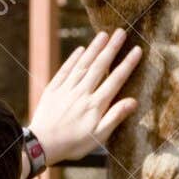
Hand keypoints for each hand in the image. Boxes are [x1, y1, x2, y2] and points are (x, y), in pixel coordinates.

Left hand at [28, 29, 142, 166]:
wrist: (41, 145)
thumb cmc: (73, 144)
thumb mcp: (98, 136)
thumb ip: (115, 117)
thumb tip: (133, 101)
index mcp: (95, 105)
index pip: (115, 80)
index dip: (127, 64)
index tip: (137, 50)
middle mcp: (82, 93)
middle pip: (99, 66)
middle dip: (112, 48)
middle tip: (121, 32)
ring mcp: (66, 89)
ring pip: (83, 65)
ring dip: (94, 48)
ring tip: (104, 34)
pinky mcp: (53, 90)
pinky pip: (65, 70)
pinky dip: (73, 59)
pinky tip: (81, 49)